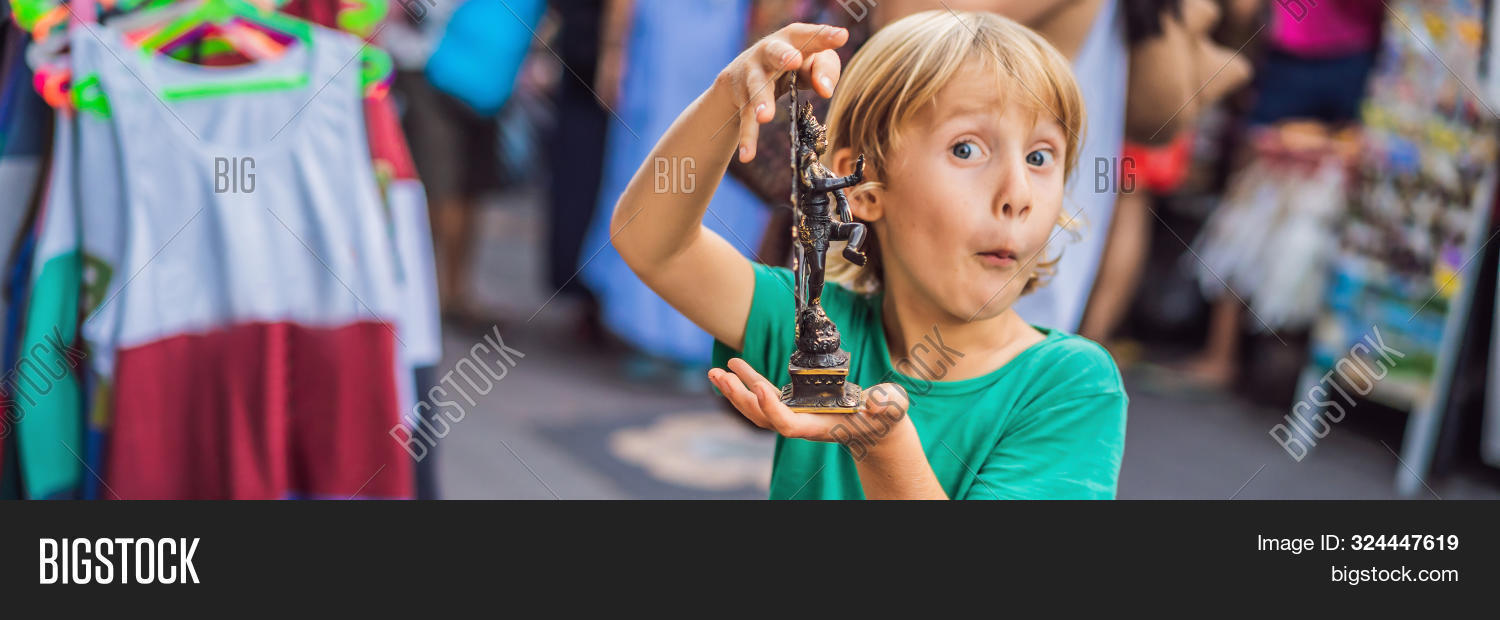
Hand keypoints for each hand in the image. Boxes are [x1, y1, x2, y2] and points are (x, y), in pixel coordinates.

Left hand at [709, 358, 910, 453]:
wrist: (878, 425)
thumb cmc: (885, 416)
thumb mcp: (891, 408)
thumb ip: (886, 406)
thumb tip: (875, 404)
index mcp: (821, 426)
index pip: (789, 425)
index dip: (772, 409)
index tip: (758, 388)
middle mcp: (802, 423)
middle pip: (763, 418)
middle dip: (741, 399)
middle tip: (721, 376)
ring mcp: (795, 413)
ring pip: (758, 407)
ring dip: (735, 390)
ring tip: (714, 372)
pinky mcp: (793, 402)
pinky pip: (764, 394)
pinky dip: (747, 380)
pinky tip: (732, 365)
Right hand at [714, 23, 848, 162]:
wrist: (740, 75)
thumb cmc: (790, 65)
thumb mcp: (810, 63)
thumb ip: (825, 70)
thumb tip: (826, 90)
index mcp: (792, 39)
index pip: (808, 36)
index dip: (824, 36)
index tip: (841, 37)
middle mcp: (768, 52)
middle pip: (775, 51)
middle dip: (783, 56)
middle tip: (794, 61)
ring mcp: (751, 75)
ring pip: (756, 87)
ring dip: (760, 101)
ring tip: (765, 117)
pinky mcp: (741, 98)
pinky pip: (745, 119)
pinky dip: (747, 137)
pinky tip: (747, 155)